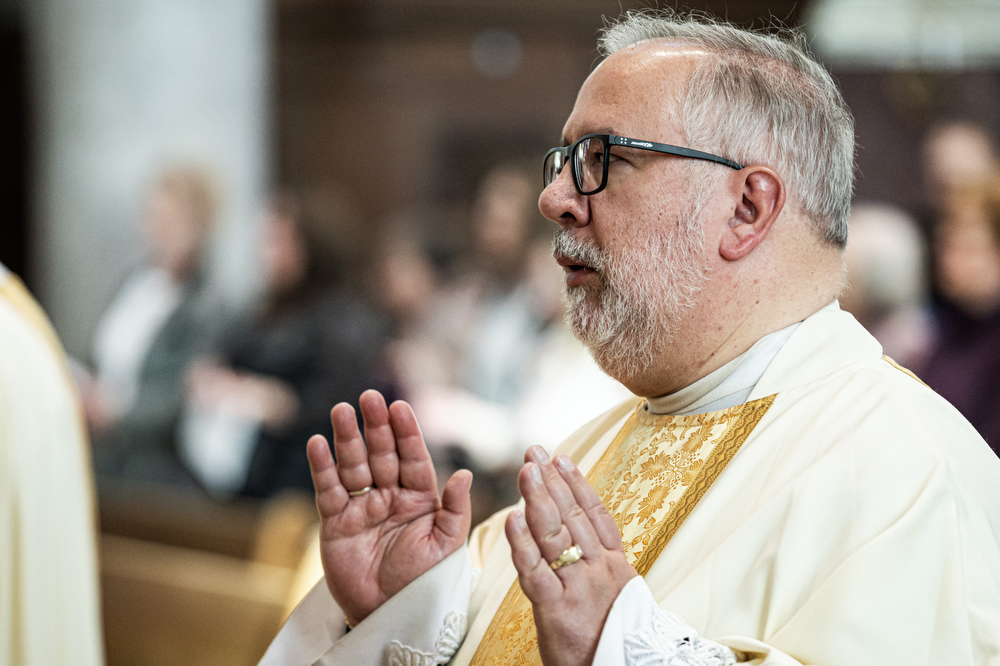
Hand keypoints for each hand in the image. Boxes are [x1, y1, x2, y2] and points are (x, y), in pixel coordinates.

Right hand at [307, 389, 472, 625]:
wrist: (389, 614)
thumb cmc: (423, 581)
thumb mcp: (446, 546)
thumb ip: (455, 510)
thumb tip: (465, 474)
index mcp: (420, 498)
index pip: (414, 458)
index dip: (407, 433)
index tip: (400, 407)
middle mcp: (390, 496)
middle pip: (382, 454)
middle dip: (376, 426)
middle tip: (370, 397)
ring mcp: (362, 507)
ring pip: (354, 465)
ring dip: (347, 438)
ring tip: (342, 409)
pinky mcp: (336, 522)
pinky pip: (329, 489)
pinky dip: (322, 466)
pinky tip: (318, 443)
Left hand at [505, 446, 637, 665]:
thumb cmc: (613, 640)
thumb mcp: (619, 596)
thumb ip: (602, 566)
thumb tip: (586, 540)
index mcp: (616, 565)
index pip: (594, 514)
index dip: (577, 483)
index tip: (563, 457)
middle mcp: (599, 570)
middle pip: (572, 515)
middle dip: (551, 480)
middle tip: (534, 451)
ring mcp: (578, 587)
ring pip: (554, 534)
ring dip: (536, 498)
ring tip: (524, 470)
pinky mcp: (556, 609)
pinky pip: (535, 571)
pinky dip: (521, 544)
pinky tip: (510, 519)